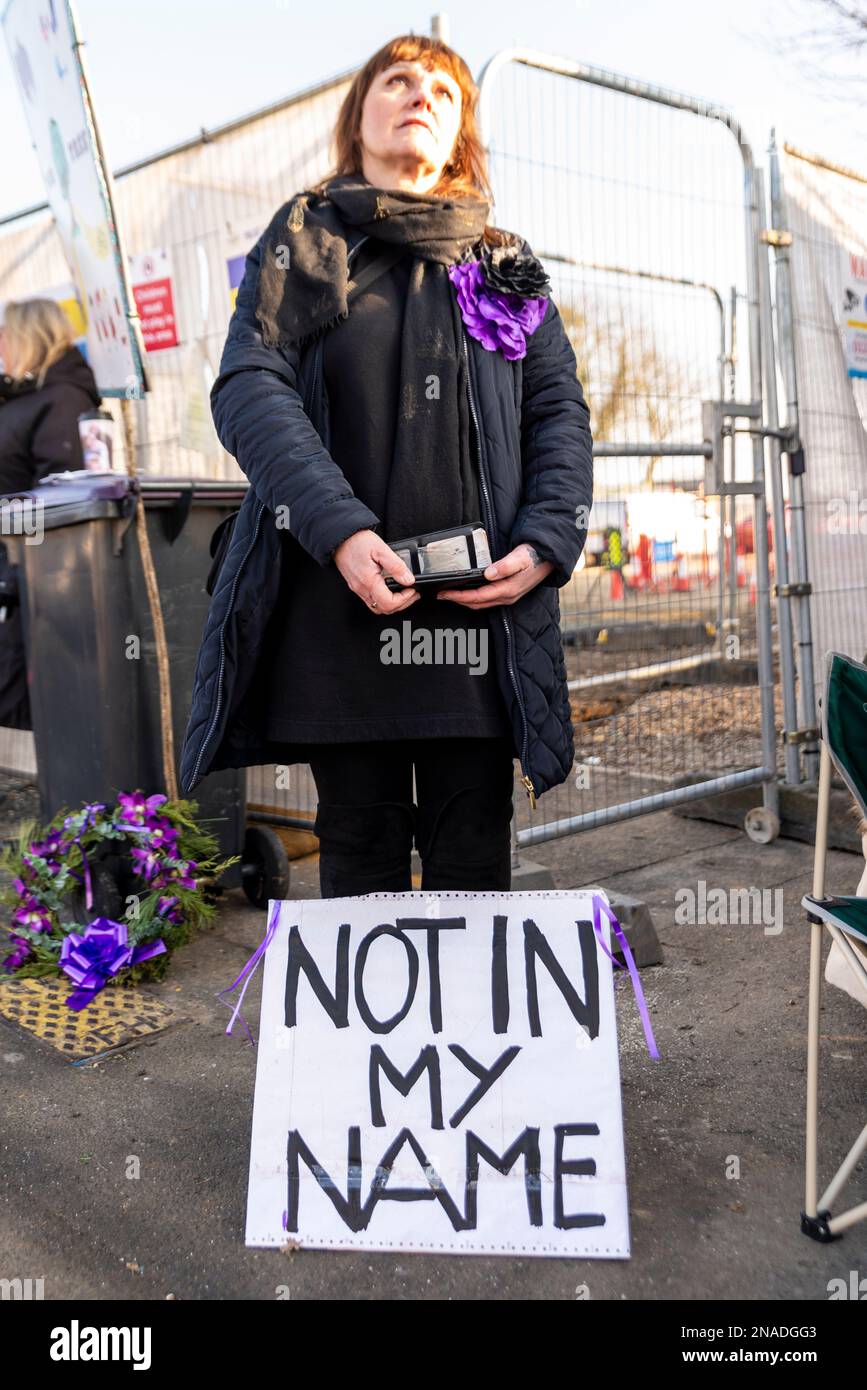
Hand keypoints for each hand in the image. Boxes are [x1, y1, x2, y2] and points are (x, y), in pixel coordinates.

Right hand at [332, 529, 420, 614]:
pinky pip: (371, 599)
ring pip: (377, 607)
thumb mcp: (381, 549)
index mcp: (368, 581)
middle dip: (402, 604)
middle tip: (412, 593)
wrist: (340, 537)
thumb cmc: (357, 541)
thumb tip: (408, 580)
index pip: (389, 603)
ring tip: (404, 593)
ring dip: (393, 603)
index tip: (412, 590)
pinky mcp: (356, 585)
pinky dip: (384, 598)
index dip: (404, 600)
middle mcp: (361, 588)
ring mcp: (357, 588)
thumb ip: (396, 566)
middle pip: (384, 609)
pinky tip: (390, 588)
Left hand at [436, 543, 552, 607]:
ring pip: (481, 603)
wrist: (549, 557)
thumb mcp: (520, 557)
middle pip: (477, 603)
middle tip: (441, 595)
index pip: (478, 596)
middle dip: (457, 601)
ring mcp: (508, 596)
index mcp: (507, 589)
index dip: (459, 596)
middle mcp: (506, 596)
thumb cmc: (534, 556)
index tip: (445, 593)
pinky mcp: (508, 592)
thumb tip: (489, 574)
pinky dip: (474, 598)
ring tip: (450, 594)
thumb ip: (505, 566)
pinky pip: (487, 600)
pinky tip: (467, 592)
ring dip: (465, 601)